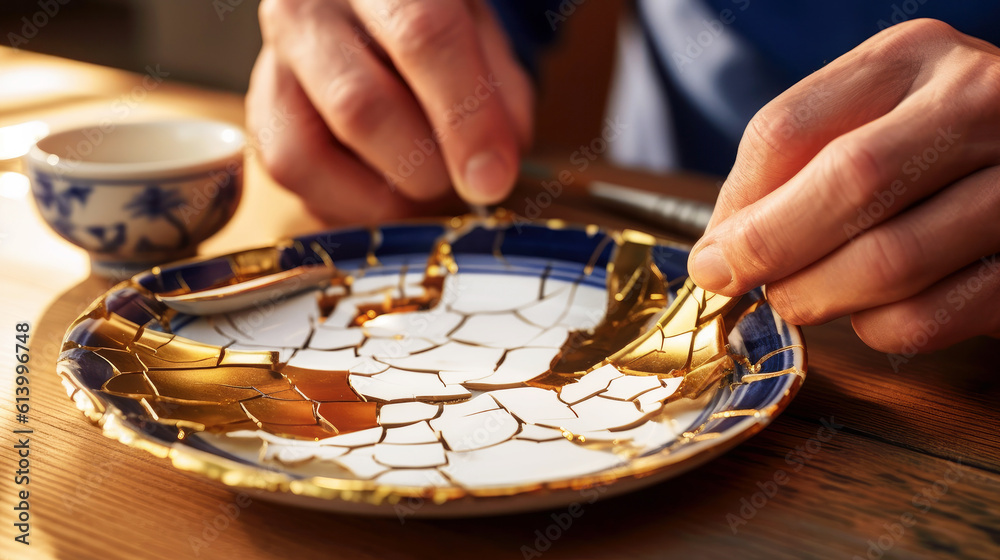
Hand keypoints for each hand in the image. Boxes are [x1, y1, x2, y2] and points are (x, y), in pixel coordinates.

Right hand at [246, 0, 532, 222]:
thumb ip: (499, 94)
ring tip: (427, 184)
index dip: (464, 118)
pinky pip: (292, 175)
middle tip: (463, 182)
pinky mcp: (261, 114)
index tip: (492, 178)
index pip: (422, 36)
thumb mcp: (483, 36)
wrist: (372, 14)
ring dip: (382, 194)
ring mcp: (271, 62)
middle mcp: (306, 6)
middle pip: (359, 105)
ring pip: (307, 153)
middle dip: (424, 168)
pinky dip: (349, 203)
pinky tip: (388, 187)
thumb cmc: (434, 22)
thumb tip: (489, 171)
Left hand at [687, 19, 999, 353]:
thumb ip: (795, 162)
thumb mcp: (867, 114)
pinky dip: (878, 328)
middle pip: (846, 184)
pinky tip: (871, 309)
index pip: (788, 130)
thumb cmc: (932, 141)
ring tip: (799, 296)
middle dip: (769, 251)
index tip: (713, 251)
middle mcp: (976, 103)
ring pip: (888, 261)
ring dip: (817, 296)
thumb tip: (720, 251)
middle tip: (735, 282)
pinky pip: (929, 316)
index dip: (735, 206)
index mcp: (910, 58)